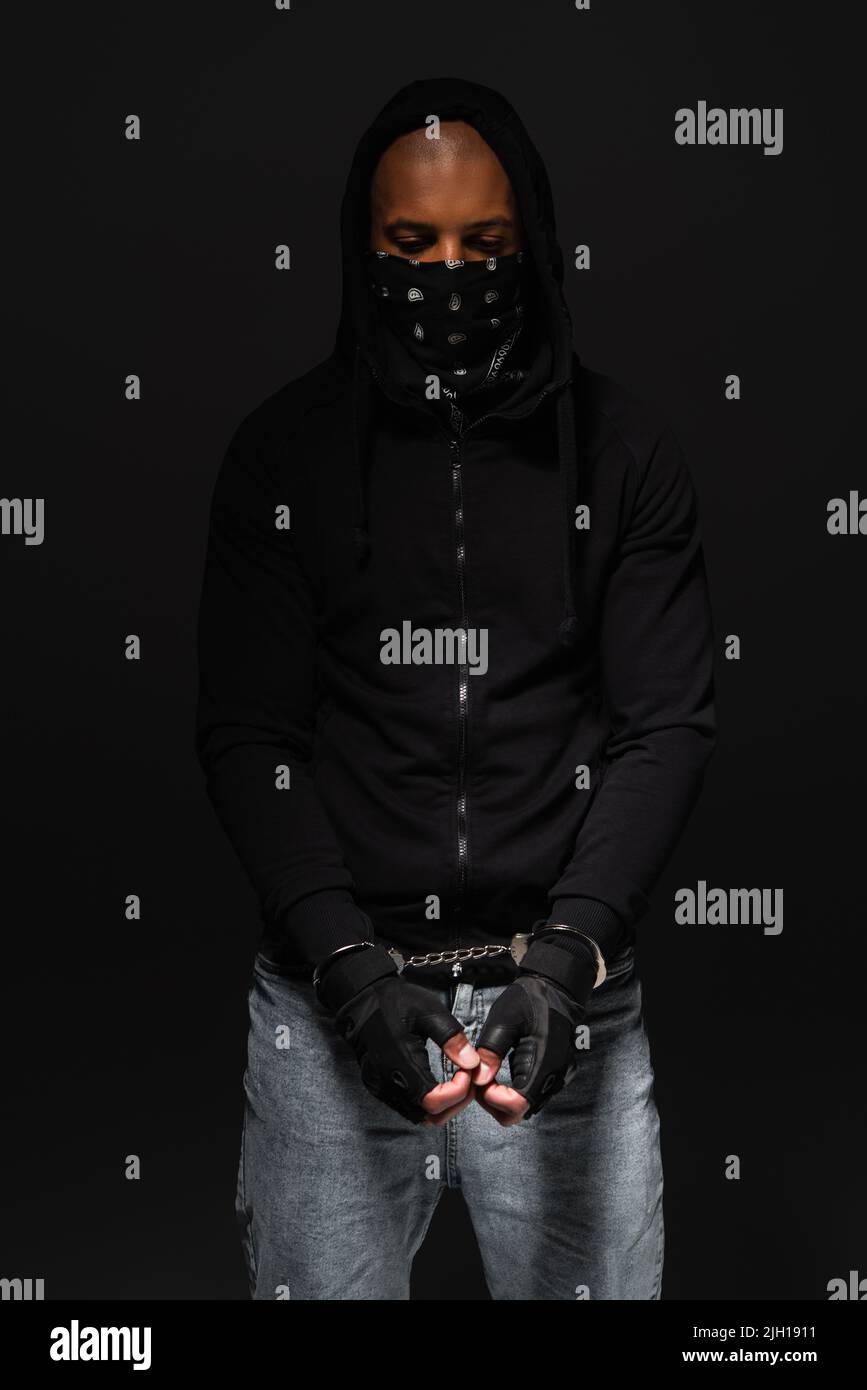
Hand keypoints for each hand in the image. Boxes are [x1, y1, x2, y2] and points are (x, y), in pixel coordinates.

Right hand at [332, 971, 479, 1125]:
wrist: (362, 1000)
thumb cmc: (394, 1002)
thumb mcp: (429, 1011)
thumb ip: (451, 1038)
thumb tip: (471, 1062)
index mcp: (401, 1062)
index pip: (433, 1101)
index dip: (458, 1092)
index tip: (467, 1071)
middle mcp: (388, 1081)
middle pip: (429, 1115)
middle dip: (455, 1101)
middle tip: (466, 1078)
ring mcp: (380, 1087)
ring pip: (418, 1116)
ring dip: (441, 1105)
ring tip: (454, 1082)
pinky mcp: (377, 1087)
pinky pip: (406, 1107)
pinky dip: (425, 1103)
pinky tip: (435, 1083)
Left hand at [471, 931, 597, 1123]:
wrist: (557, 989)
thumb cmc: (529, 1000)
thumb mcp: (504, 1018)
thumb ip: (491, 1049)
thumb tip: (479, 1080)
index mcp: (543, 1062)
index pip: (517, 1105)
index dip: (493, 1099)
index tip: (479, 1079)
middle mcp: (554, 1077)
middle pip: (520, 1111)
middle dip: (495, 1101)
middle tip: (480, 1077)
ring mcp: (558, 1078)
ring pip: (526, 1106)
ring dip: (504, 1097)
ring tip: (489, 1071)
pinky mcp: (556, 1075)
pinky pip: (533, 1094)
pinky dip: (515, 1090)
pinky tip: (503, 1070)